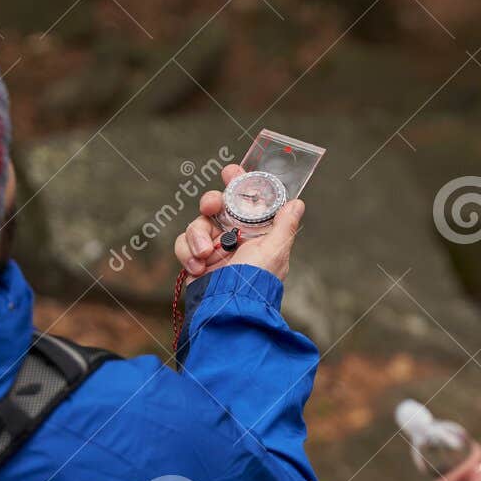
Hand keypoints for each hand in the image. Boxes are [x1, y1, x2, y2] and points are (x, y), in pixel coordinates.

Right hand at [172, 165, 306, 283]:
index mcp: (253, 231)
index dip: (238, 182)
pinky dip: (187, 252)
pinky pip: (183, 243)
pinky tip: (197, 267)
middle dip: (211, 201)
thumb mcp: (274, 251)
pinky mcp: (194, 258)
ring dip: (197, 236)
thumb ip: (284, 226)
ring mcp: (213, 247)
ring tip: (206, 255)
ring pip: (197, 223)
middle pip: (216, 205)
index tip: (230, 171)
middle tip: (210, 206)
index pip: (245, 200)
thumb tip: (297, 203)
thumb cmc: (254, 281)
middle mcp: (232, 236)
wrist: (228, 308)